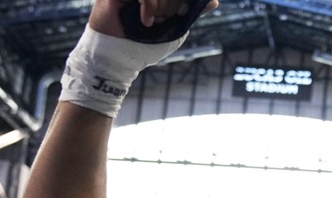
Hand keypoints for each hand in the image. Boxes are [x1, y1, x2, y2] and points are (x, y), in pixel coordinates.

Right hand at [89, 0, 216, 35]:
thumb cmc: (144, 46)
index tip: (183, 12)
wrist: (117, 58)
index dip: (181, 2)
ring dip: (162, 5)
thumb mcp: (174, 31)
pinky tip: (146, 21)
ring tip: (155, 21)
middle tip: (166, 18)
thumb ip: (191, 14)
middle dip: (172, 4)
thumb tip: (214, 1)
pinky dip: (149, 5)